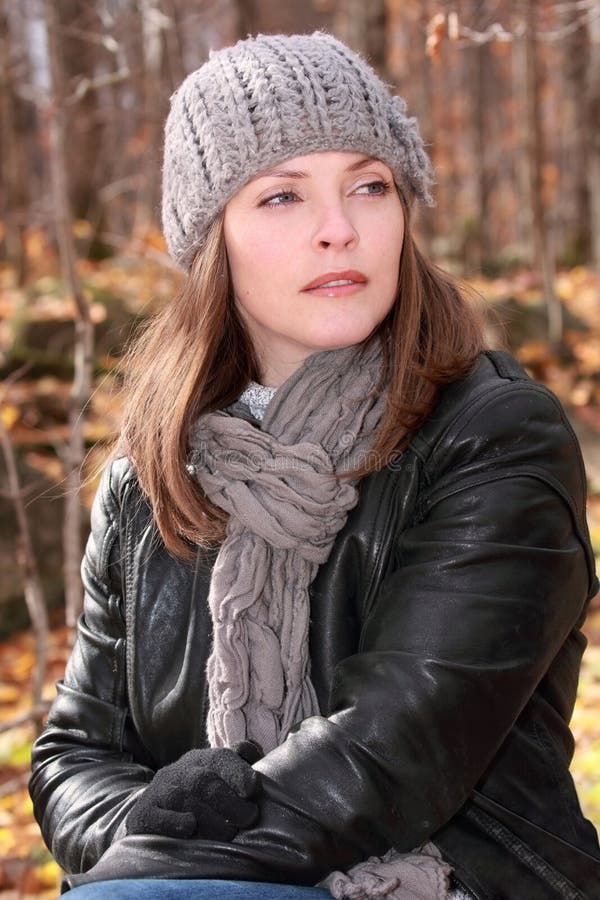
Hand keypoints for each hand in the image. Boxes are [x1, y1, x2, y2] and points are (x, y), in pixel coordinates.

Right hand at [126, 742, 262, 839]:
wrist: (152, 810)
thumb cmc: (196, 794)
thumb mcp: (216, 773)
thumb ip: (238, 761)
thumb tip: (256, 750)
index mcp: (201, 760)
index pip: (221, 758)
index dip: (238, 771)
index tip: (253, 788)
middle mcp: (179, 772)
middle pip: (203, 781)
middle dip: (229, 801)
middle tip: (248, 818)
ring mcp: (159, 792)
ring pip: (182, 798)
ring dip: (209, 818)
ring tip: (229, 833)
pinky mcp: (142, 814)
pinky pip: (156, 816)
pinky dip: (174, 822)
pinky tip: (189, 828)